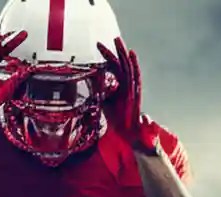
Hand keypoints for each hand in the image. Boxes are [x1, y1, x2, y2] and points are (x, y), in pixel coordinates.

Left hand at [97, 37, 161, 153]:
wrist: (128, 135)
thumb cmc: (116, 123)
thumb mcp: (103, 107)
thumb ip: (98, 96)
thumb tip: (85, 88)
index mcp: (120, 88)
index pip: (113, 69)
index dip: (107, 57)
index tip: (98, 46)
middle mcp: (127, 87)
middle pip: (121, 65)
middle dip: (114, 51)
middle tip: (108, 38)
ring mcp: (132, 89)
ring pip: (127, 67)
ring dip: (122, 53)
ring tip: (117, 40)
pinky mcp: (135, 94)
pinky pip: (135, 77)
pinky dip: (134, 64)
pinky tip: (131, 54)